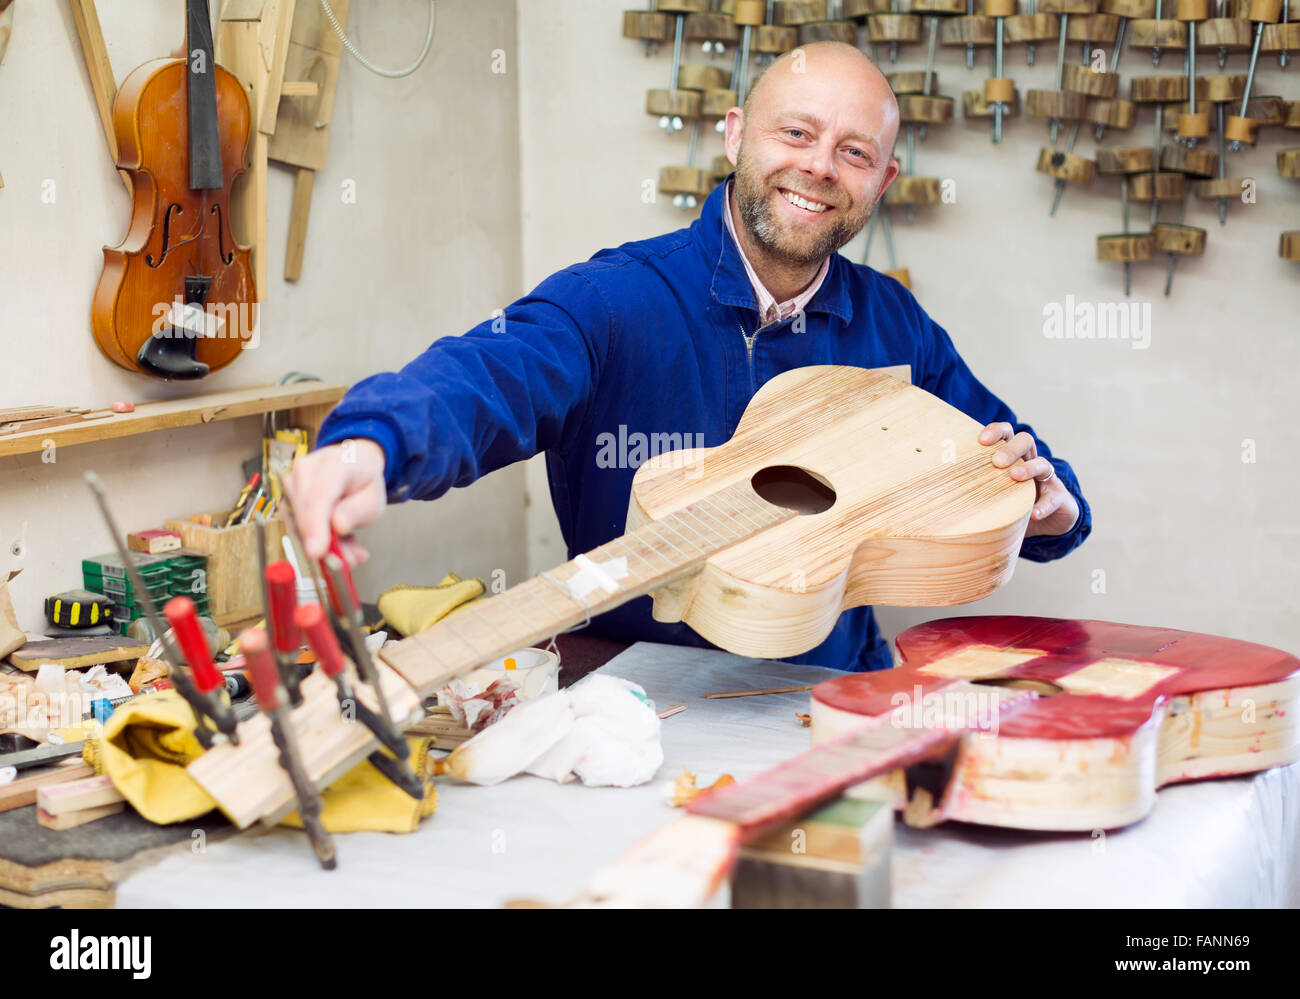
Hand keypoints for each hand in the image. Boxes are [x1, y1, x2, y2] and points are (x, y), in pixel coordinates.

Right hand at [285, 439, 387, 560]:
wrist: (353, 465)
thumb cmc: (362, 480)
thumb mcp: (373, 499)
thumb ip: (356, 511)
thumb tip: (337, 527)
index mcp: (335, 463)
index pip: (318, 496)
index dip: (315, 526)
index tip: (316, 552)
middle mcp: (307, 469)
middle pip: (304, 513)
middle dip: (322, 545)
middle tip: (345, 562)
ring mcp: (292, 482)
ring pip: (298, 523)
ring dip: (323, 545)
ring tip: (349, 548)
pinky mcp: (286, 497)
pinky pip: (296, 525)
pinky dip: (317, 540)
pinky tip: (338, 542)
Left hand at [978, 423, 1079, 537]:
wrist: (1048, 517)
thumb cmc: (1011, 500)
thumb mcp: (990, 492)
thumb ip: (969, 490)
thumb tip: (933, 501)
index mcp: (1012, 455)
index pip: (1005, 433)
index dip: (995, 431)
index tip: (981, 440)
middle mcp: (1030, 460)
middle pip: (1025, 441)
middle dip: (1010, 448)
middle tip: (997, 461)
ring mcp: (1046, 478)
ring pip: (1043, 463)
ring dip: (1028, 468)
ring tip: (1015, 476)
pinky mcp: (1058, 496)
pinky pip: (1054, 497)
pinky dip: (1044, 505)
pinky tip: (1034, 514)